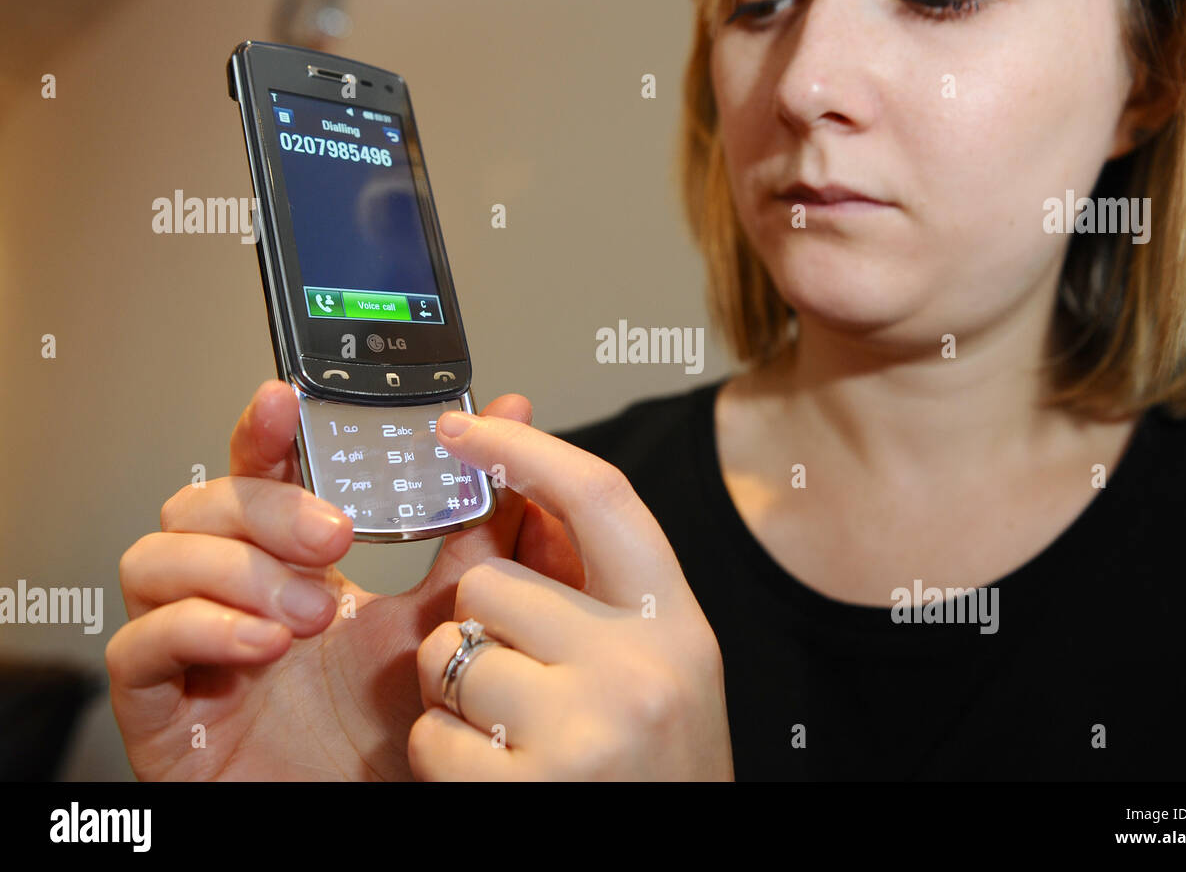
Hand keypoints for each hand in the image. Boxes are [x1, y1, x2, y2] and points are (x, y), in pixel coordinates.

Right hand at [106, 380, 550, 779]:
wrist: (371, 817)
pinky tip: (262, 644)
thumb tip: (510, 420)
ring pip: (156, 558)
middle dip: (265, 508)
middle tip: (334, 535)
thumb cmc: (392, 728)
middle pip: (199, 501)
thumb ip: (475, 524)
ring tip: (308, 609)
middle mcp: (229, 592)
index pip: (255, 470)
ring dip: (237, 570)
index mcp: (287, 561)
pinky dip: (200, 629)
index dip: (264, 430)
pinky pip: (137, 645)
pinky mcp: (157, 708)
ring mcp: (186, 645)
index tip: (288, 399)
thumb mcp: (444, 612)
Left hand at [407, 411, 734, 779]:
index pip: (601, 498)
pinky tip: (497, 777)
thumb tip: (517, 493)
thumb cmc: (657, 767)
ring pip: (448, 656)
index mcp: (676, 621)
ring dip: (456, 694)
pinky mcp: (528, 791)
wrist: (684, 866)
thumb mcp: (652, 662)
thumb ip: (591, 585)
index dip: (527, 449)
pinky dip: (445, 757)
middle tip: (517, 676)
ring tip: (513, 735)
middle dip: (479, 626)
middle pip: (490, 587)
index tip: (463, 427)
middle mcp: (641, 667)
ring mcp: (587, 731)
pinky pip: (432, 736)